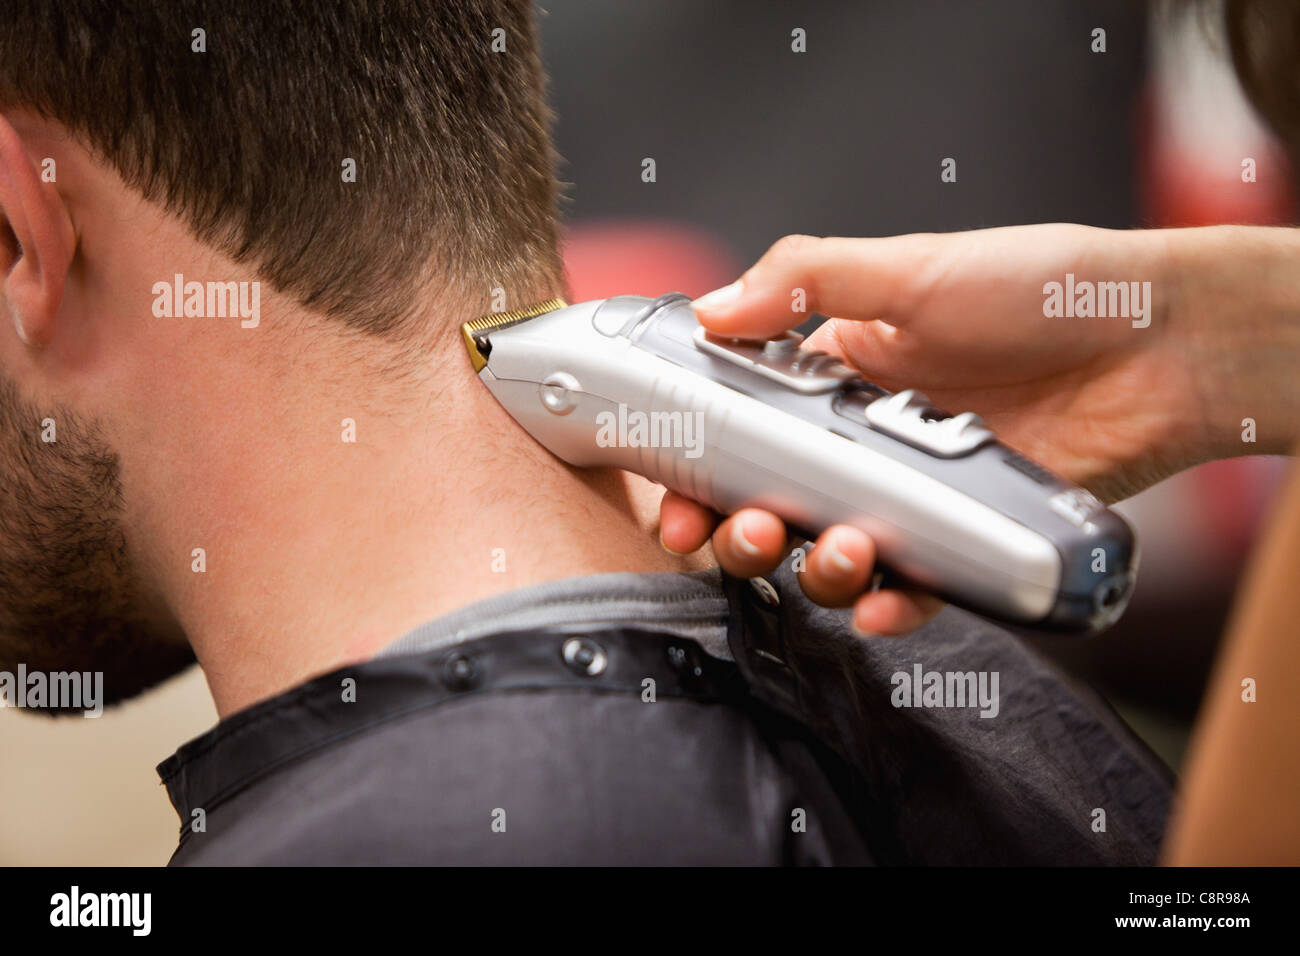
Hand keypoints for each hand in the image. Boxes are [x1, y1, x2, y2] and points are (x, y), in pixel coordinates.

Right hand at [661, 224, 1217, 633]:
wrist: (1159, 342)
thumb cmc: (1037, 287)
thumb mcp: (909, 266)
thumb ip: (803, 281)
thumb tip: (708, 312)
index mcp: (833, 375)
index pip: (739, 431)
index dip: (697, 471)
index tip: (672, 501)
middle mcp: (863, 441)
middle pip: (775, 504)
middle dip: (742, 531)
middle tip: (741, 533)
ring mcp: (914, 493)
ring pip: (836, 554)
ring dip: (817, 568)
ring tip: (839, 550)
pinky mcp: (969, 535)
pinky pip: (916, 586)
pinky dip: (892, 604)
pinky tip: (883, 602)